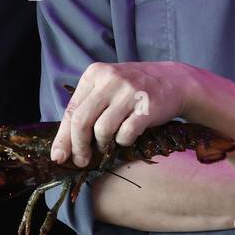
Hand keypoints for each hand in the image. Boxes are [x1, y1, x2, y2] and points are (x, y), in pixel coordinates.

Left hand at [50, 61, 193, 167]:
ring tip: (108, 145)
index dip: (62, 138)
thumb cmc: (134, 90)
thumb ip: (87, 108)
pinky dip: (123, 141)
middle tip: (81, 161)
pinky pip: (126, 134)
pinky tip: (127, 136)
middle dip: (78, 147)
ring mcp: (129, 92)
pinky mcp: (147, 106)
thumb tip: (65, 145)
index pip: (71, 110)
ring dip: (102, 144)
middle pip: (81, 121)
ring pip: (102, 129)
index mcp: (95, 74)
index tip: (58, 157)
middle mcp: (110, 79)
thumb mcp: (107, 87)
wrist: (175, 81)